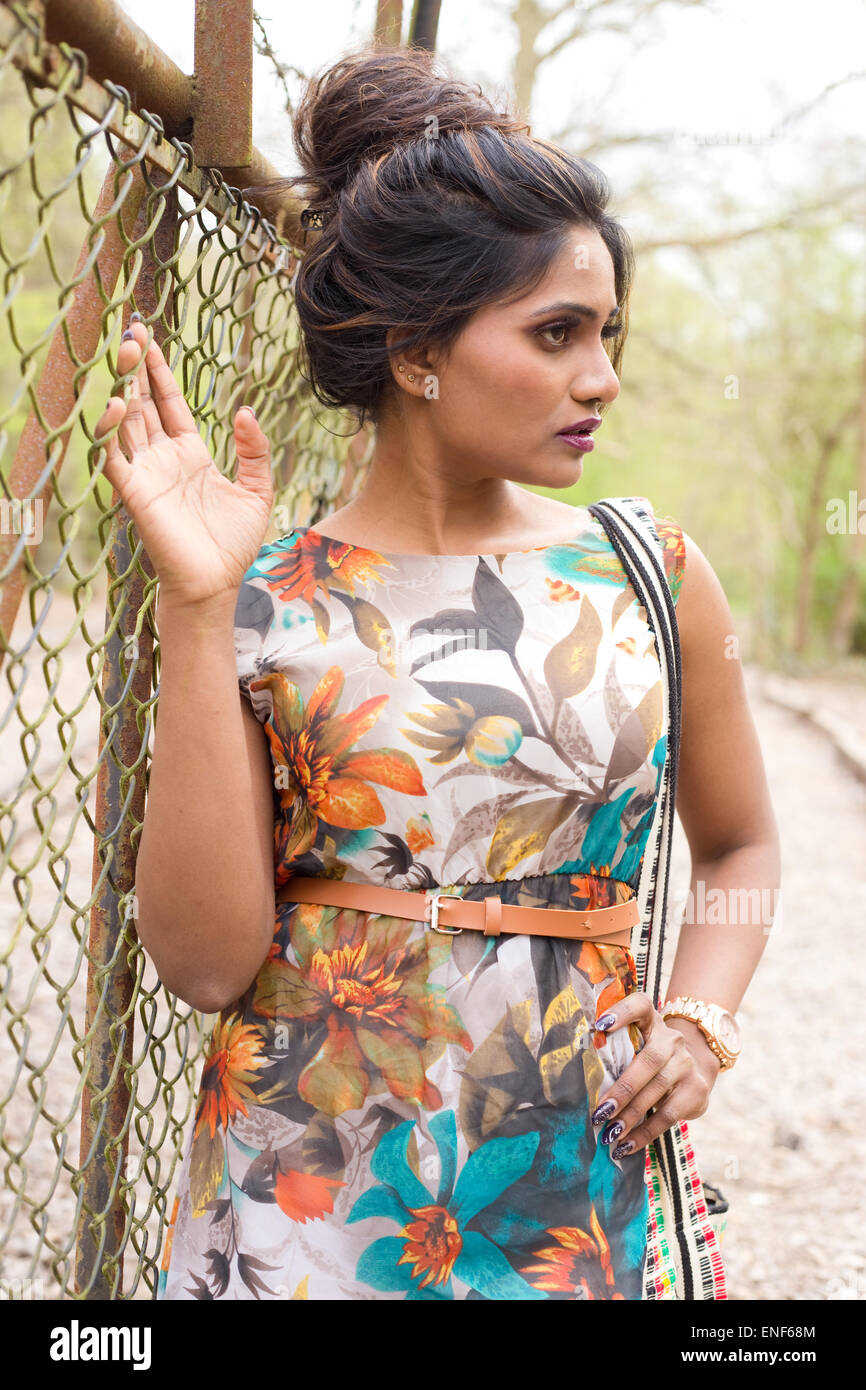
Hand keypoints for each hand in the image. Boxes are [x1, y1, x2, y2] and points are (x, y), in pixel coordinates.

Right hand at [94, 320, 273, 606]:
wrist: (216, 584)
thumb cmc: (233, 544)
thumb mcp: (257, 491)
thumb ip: (256, 451)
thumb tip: (246, 411)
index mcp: (189, 454)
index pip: (168, 403)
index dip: (159, 371)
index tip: (150, 338)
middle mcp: (163, 459)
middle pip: (143, 402)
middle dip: (136, 367)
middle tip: (131, 330)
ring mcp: (147, 473)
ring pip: (126, 420)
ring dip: (123, 386)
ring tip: (125, 352)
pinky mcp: (135, 493)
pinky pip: (115, 457)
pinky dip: (110, 431)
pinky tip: (117, 405)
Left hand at [589, 992, 720, 1157]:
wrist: (696, 1065)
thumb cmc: (649, 1055)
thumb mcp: (635, 1043)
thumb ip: (612, 1049)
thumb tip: (576, 1077)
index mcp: (651, 1020)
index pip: (640, 1005)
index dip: (621, 1012)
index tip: (600, 1025)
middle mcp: (672, 1039)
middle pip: (649, 1060)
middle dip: (623, 1089)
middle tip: (600, 1111)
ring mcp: (687, 1064)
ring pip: (658, 1091)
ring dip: (630, 1116)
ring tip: (609, 1134)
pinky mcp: (696, 1090)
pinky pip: (669, 1115)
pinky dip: (644, 1133)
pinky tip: (625, 1146)